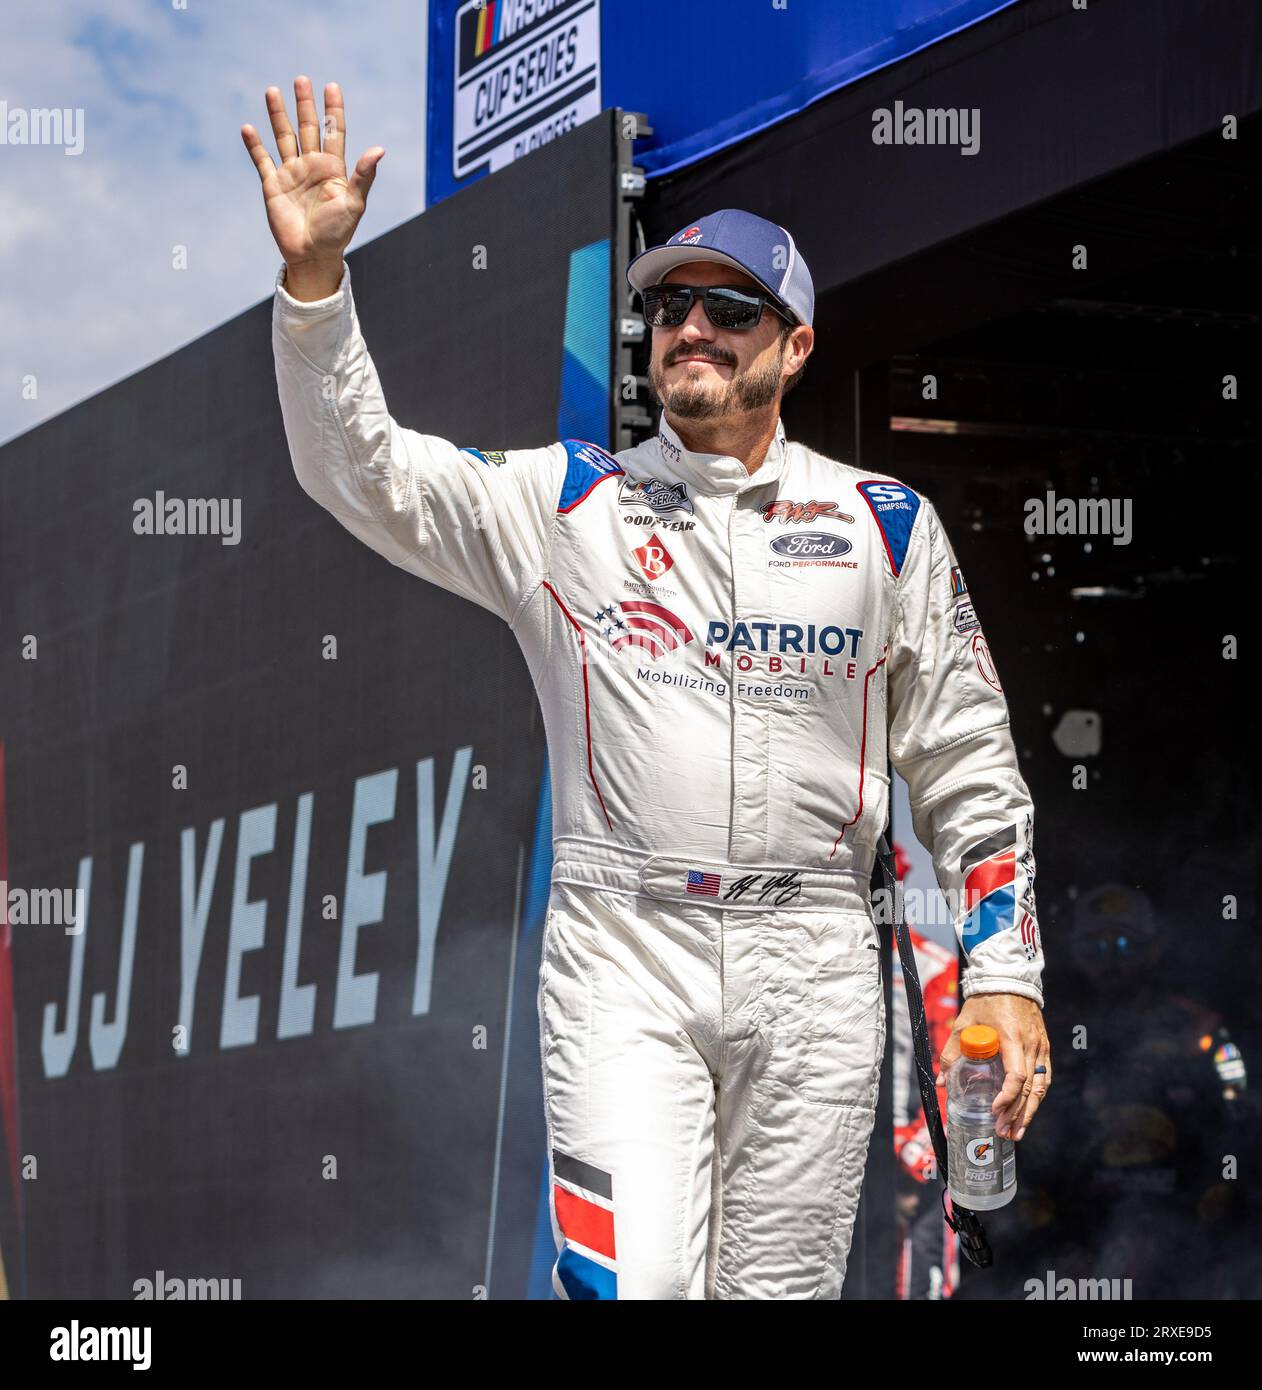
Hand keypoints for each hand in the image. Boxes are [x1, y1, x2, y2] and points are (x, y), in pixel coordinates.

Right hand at [241, 76, 382, 295]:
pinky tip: (248, 128)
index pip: (334, 132)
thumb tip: (379, 150)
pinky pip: (262, 160)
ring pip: (284, 137)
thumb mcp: (354, 203)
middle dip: (305, 104)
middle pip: (307, 127)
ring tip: (272, 91)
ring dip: (278, 115)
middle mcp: (312, 166)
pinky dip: (254, 145)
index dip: (333, 110)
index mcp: (333, 168)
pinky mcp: (273, 185)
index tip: (332, 86)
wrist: (312, 255)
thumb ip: (363, 176)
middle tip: (301, 80)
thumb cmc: (337, 232)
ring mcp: (291, 173)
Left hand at [935, 994, 1049, 1140]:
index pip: (1016, 1076)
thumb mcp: (963, 1024)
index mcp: (1012, 1039)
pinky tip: (1028, 1112)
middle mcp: (1031, 1045)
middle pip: (1030, 1089)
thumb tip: (941, 1082)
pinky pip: (1044, 1077)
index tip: (995, 1110)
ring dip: (1030, 1112)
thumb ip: (951, 1053)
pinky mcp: (1044, 1047)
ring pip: (1041, 1087)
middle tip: (1004, 1133)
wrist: (1009, 980)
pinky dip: (1037, 1098)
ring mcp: (1040, 1047)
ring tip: (1017, 1132)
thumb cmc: (984, 1002)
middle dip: (1017, 1114)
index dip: (1007, 1097)